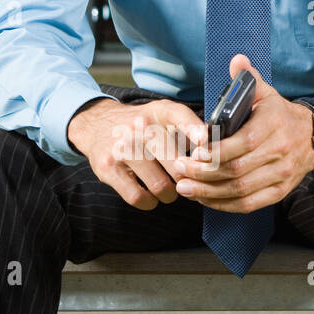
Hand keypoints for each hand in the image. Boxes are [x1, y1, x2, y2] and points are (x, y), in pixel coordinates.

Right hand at [67, 96, 208, 209]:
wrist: (96, 125)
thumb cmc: (141, 126)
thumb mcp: (163, 116)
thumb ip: (190, 129)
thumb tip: (217, 153)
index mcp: (158, 111)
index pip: (179, 116)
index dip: (196, 131)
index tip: (205, 145)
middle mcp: (139, 127)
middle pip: (177, 164)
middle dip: (188, 180)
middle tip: (187, 182)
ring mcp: (122, 149)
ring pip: (161, 186)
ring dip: (170, 194)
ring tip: (168, 189)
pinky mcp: (108, 169)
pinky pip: (139, 197)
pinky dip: (150, 202)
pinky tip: (150, 195)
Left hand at [171, 54, 313, 212]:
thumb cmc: (280, 114)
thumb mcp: (266, 93)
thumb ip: (248, 78)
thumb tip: (236, 60)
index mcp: (274, 124)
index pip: (243, 143)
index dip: (216, 152)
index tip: (194, 153)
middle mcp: (280, 151)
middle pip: (237, 170)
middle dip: (204, 173)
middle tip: (180, 170)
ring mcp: (281, 175)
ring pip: (240, 190)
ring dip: (209, 192)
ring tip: (185, 187)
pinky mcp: (279, 192)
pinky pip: (249, 204)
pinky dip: (224, 204)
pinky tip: (204, 199)